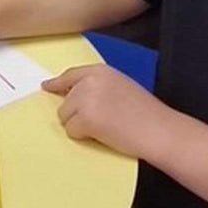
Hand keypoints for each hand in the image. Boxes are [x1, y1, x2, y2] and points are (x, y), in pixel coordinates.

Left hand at [42, 64, 170, 158]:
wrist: (161, 131)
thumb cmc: (146, 114)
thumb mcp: (120, 87)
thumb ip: (96, 86)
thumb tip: (73, 93)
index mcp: (99, 71)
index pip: (70, 75)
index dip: (57, 83)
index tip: (46, 86)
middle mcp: (89, 81)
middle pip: (65, 101)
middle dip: (77, 113)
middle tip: (104, 120)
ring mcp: (85, 99)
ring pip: (65, 116)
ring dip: (79, 125)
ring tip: (106, 126)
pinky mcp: (85, 118)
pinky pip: (71, 131)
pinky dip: (83, 136)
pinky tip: (103, 134)